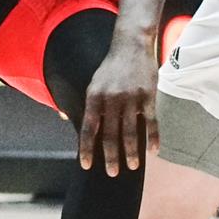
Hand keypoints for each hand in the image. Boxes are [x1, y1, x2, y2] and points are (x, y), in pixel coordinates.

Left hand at [77, 36, 159, 175]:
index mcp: (94, 97)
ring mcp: (131, 98)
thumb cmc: (110, 67)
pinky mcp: (148, 96)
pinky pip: (151, 122)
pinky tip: (153, 151)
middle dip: (111, 157)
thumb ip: (83, 103)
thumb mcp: (92, 82)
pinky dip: (153, 138)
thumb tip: (64, 117)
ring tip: (132, 167)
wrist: (131, 45)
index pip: (88, 128)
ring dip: (131, 153)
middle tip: (112, 174)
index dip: (87, 149)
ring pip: (130, 132)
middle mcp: (111, 99)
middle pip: (110, 135)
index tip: (86, 166)